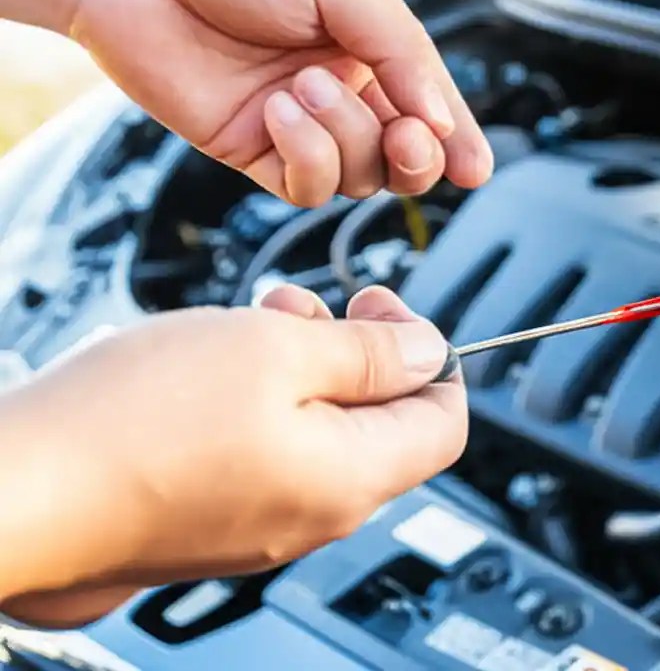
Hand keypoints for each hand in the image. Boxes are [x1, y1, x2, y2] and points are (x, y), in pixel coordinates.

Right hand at [0, 286, 465, 627]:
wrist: (20, 492)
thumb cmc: (134, 423)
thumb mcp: (274, 349)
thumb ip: (368, 354)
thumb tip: (430, 353)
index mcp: (353, 479)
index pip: (445, 423)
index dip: (431, 355)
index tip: (385, 309)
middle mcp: (317, 516)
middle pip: (383, 426)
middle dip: (357, 352)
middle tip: (310, 305)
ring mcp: (263, 526)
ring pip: (320, 436)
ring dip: (302, 369)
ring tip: (251, 325)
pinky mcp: (213, 523)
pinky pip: (267, 458)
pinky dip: (260, 405)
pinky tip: (213, 369)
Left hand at [66, 0, 491, 203]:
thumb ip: (404, 55)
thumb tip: (446, 127)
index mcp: (369, 47)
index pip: (428, 107)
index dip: (457, 142)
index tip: (475, 169)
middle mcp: (340, 91)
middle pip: (402, 160)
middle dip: (416, 157)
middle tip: (410, 136)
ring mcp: (297, 127)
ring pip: (359, 177)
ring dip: (346, 136)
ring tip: (303, 83)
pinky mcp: (250, 151)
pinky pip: (305, 188)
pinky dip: (307, 159)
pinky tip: (279, 111)